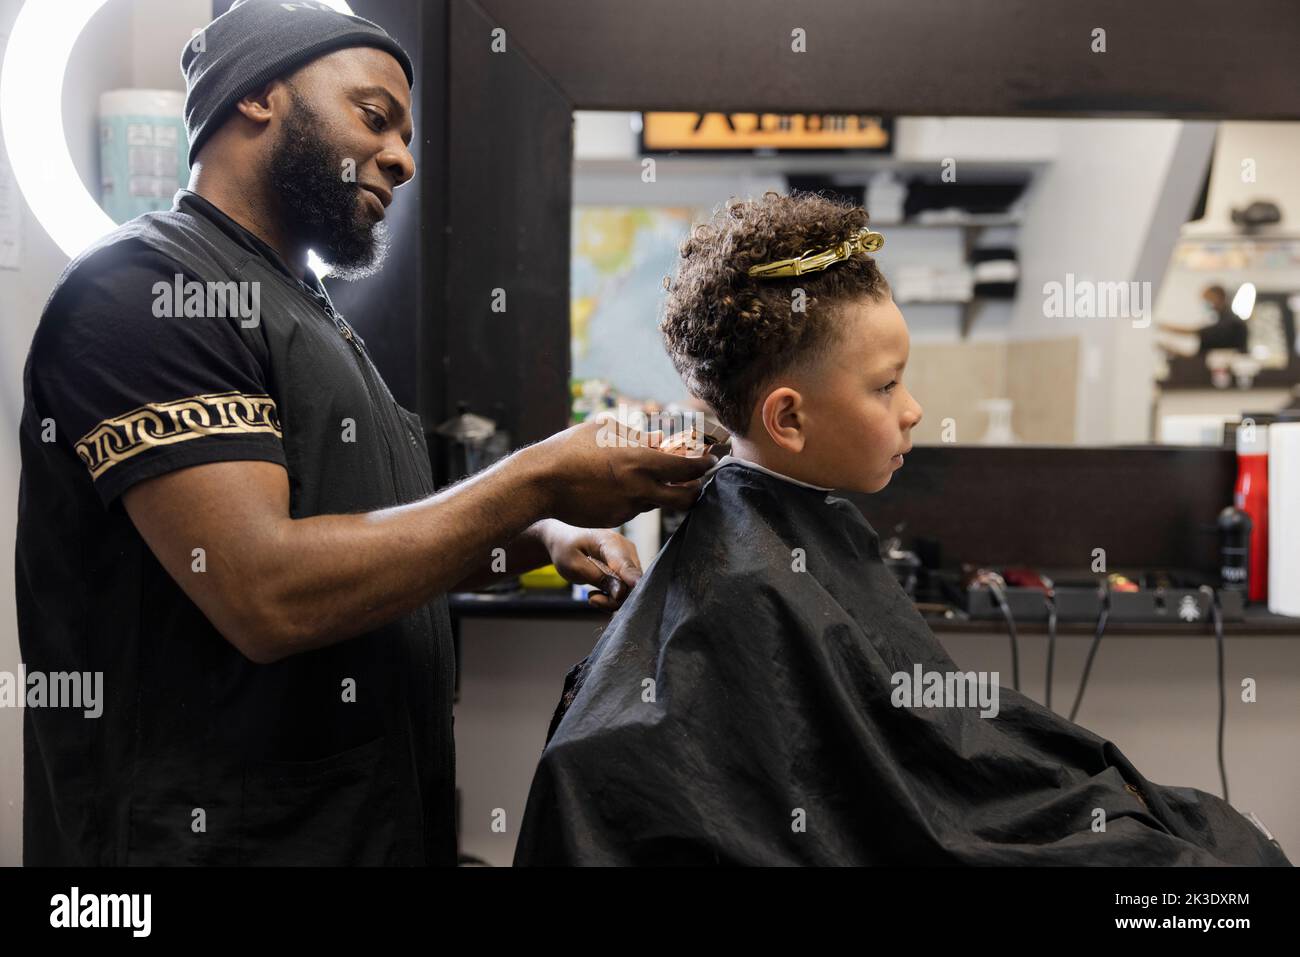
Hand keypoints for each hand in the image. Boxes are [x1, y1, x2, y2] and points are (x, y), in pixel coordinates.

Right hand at [522, 417, 717, 528]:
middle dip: (696, 490)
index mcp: (639, 461)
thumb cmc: (570, 449)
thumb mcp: (604, 431)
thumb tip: (658, 437)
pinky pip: (635, 510)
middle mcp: (638, 488)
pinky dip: (636, 499)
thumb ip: (635, 436)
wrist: (540, 482)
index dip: (703, 465)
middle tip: (697, 480)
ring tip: (656, 479)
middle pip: (684, 497)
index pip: (686, 468)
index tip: (710, 460)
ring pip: (658, 503)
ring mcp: (627, 507)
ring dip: (664, 494)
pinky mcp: (615, 520)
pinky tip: (622, 488)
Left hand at [537, 520, 643, 609]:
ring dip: (612, 599)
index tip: (621, 596)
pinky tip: (599, 592)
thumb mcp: (574, 565)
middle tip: (593, 600)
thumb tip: (621, 592)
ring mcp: (629, 558)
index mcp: (611, 542)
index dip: (629, 583)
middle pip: (632, 582)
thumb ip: (598, 578)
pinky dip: (613, 596)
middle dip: (614, 598)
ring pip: (631, 588)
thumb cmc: (567, 548)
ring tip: (593, 597)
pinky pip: (627, 588)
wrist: (564, 539)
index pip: (627, 566)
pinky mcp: (628, 567)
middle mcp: (626, 549)